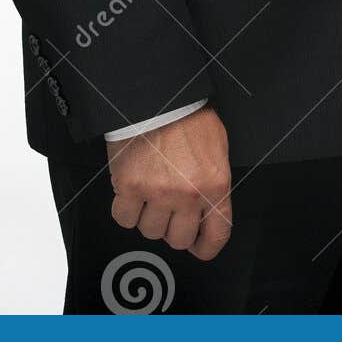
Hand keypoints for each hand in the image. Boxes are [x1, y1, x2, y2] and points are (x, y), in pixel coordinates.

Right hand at [106, 104, 231, 259]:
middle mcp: (188, 194)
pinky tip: (132, 192)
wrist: (158, 94)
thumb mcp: (217, 148)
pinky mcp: (129, 186)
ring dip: (148, 216)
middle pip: (177, 239)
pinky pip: (124, 218)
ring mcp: (157, 192)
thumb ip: (213, 182)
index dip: (205, 247)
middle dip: (172, 227)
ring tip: (150, 193)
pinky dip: (126, 209)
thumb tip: (208, 208)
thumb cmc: (187, 115)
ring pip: (150, 231)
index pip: (216, 235)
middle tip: (168, 210)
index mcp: (215, 184)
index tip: (198, 247)